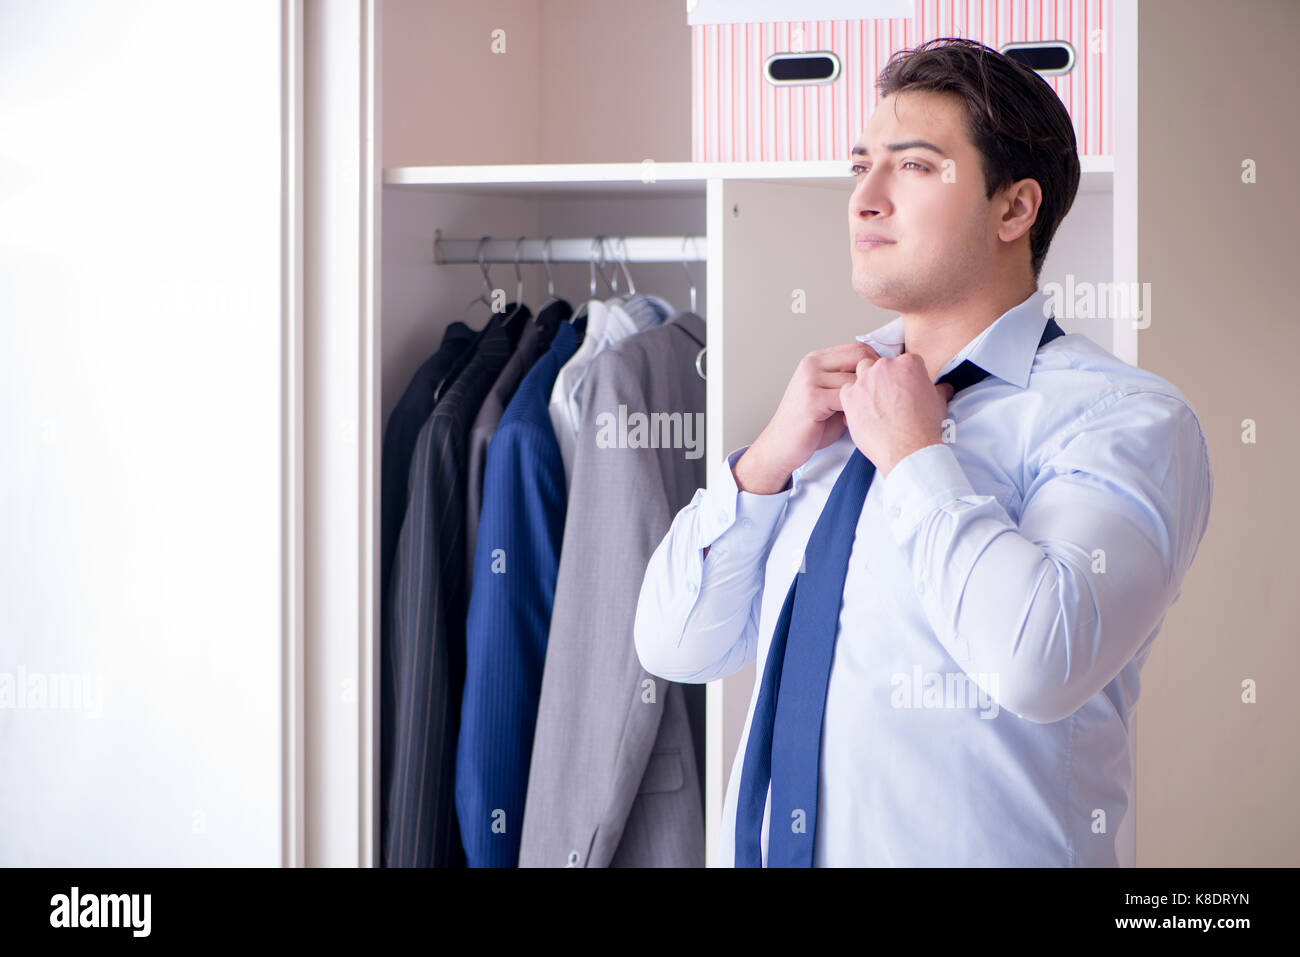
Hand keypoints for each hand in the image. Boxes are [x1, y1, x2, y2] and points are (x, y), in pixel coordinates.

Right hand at [734, 341, 881, 493]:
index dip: (875, 362)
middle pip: (859, 356)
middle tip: (882, 395)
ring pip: (856, 379)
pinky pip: (847, 397)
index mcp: (816, 360)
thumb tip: (882, 379)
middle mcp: (812, 365)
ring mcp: (810, 380)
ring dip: (866, 397)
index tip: (885, 380)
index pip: (856, 347)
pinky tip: (852, 422)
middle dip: (875, 375)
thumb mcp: (830, 396)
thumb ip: (849, 384)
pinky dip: (856, 410)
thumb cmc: (808, 425)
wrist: (782, 446)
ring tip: (864, 413)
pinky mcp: (812, 399)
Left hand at [839, 352, 954, 477]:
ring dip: (867, 383)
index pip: (904, 361)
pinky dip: (852, 398)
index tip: (904, 388)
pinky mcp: (850, 396)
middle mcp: (885, 367)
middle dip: (884, 378)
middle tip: (889, 397)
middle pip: (881, 364)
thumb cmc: (924, 427)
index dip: (905, 376)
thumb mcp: (939, 403)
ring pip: (862, 372)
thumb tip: (944, 387)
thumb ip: (939, 390)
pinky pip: (846, 390)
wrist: (908, 449)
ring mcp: (865, 380)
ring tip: (874, 402)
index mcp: (908, 363)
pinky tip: (861, 411)